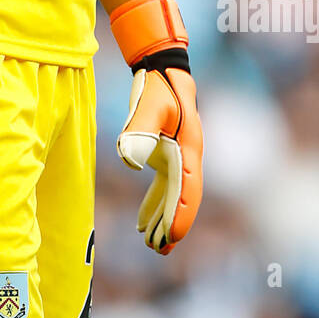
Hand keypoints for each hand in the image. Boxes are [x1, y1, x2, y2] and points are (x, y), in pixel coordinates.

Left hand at [117, 60, 202, 253]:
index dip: (180, 215)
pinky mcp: (168, 152)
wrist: (163, 66)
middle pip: (183, 199)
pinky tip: (143, 221)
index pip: (187, 190)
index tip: (171, 238)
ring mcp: (179, 155)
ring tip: (151, 244)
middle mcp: (188, 156)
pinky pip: (165, 186)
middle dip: (172, 225)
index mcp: (189, 149)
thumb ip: (139, 130)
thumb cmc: (157, 86)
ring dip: (163, 219)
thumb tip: (129, 161)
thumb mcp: (149, 105)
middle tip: (159, 251)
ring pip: (174, 195)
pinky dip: (156, 204)